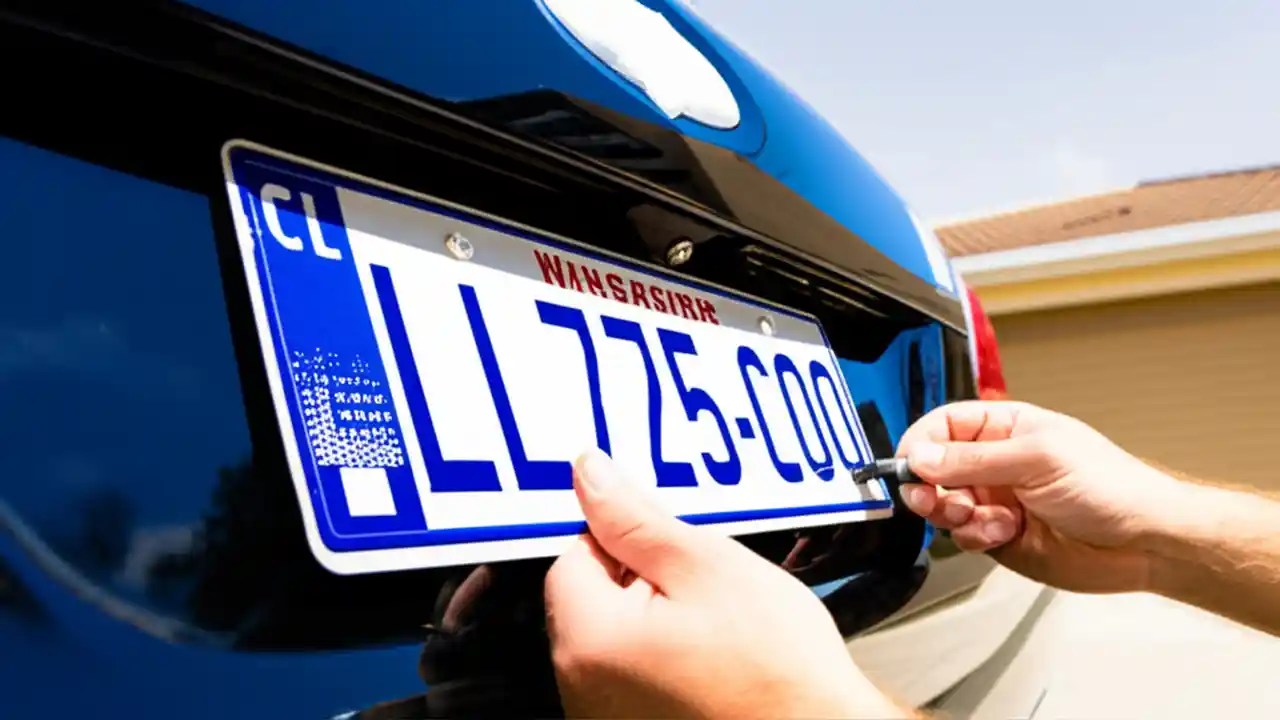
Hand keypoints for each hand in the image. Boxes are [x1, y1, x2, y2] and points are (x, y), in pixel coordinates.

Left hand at [545, 451, 909, 719]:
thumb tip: (588, 475)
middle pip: (587, 601)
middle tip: (698, 582)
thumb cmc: (777, 667)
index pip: (571, 557)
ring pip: (610, 638)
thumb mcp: (705, 564)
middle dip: (636, 578)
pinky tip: (707, 659)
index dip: (621, 537)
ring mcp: (605, 718)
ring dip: (649, 619)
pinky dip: (659, 658)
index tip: (665, 539)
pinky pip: (629, 676)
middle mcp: (582, 690)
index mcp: (589, 643)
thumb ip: (633, 519)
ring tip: (711, 625)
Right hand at [896, 400, 1176, 592]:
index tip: (908, 463)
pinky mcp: (1000, 537)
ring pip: (945, 505)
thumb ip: (973, 460)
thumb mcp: (1037, 460)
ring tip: (977, 517)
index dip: (921, 441)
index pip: (945, 425)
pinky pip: (964, 536)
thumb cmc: (1110, 487)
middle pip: (936, 467)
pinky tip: (1004, 533)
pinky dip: (975, 537)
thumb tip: (921, 456)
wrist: (1145, 543)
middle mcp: (996, 464)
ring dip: (952, 513)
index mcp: (1006, 429)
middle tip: (926, 498)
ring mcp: (997, 501)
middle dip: (927, 484)